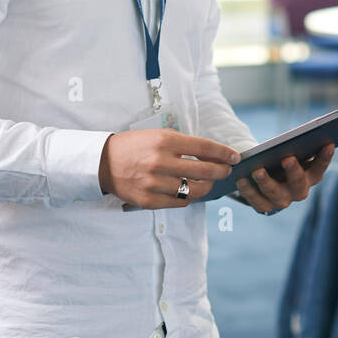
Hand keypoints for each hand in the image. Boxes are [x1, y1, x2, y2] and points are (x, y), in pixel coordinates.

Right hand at [99, 129, 240, 209]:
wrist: (103, 162)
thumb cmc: (134, 146)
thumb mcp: (157, 135)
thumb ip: (183, 144)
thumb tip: (211, 155)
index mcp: (165, 142)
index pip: (204, 148)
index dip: (224, 153)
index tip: (234, 157)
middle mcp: (161, 162)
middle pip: (205, 171)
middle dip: (221, 171)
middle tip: (226, 170)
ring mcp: (155, 184)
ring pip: (195, 190)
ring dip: (206, 186)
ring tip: (208, 182)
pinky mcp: (149, 201)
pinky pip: (180, 202)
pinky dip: (187, 197)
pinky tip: (186, 190)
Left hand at [233, 143, 334, 215]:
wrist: (267, 180)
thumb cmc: (282, 160)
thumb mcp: (292, 153)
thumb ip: (300, 144)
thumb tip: (312, 126)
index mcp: (309, 177)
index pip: (319, 169)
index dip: (325, 158)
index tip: (328, 143)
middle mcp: (298, 192)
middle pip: (298, 184)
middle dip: (294, 171)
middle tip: (287, 158)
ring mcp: (281, 201)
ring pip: (275, 194)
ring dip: (266, 182)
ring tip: (257, 170)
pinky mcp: (264, 207)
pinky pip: (255, 200)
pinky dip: (248, 190)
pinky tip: (241, 178)